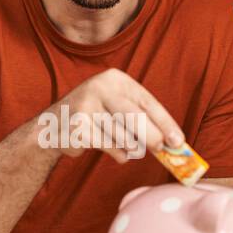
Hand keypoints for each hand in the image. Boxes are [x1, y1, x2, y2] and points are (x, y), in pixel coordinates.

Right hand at [50, 68, 182, 163]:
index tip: (178, 140)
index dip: (165, 122)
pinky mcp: (78, 127)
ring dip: (131, 148)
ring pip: (122, 136)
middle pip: (135, 117)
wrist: (54, 125)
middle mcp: (100, 87)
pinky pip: (109, 147)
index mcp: (115, 79)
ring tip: (127, 147)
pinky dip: (117, 153)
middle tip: (162, 150)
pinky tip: (111, 150)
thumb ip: (142, 119)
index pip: (147, 101)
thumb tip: (171, 142)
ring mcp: (86, 106)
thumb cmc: (97, 117)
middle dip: (152, 137)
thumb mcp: (118, 107)